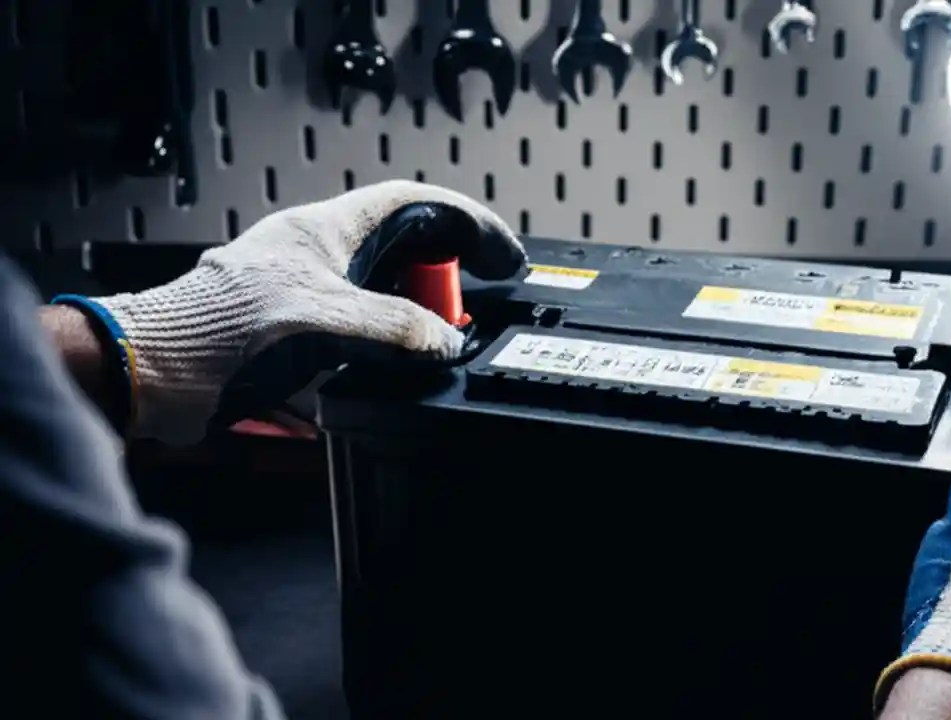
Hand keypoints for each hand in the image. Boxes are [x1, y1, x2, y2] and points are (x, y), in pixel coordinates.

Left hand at [93, 181, 524, 443]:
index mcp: (325, 231)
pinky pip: (365, 330)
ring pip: (388, 289)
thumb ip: (394, 328)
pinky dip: (393, 345)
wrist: (155, 373)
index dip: (467, 220)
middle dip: (449, 271)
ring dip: (421, 313)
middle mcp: (321, 256)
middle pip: (407, 245)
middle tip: (477, 301)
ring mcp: (310, 294)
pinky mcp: (299, 334)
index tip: (502, 253)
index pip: (414, 202)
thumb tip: (445, 341)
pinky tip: (401, 368)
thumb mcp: (323, 322)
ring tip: (444, 339)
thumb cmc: (216, 331)